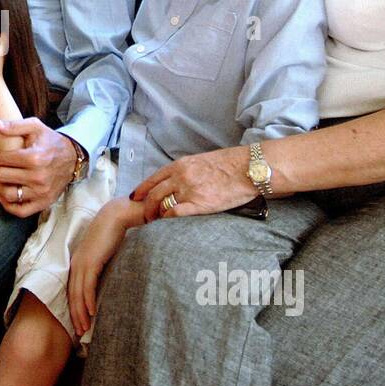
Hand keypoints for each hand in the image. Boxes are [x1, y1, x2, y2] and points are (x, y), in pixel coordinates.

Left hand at [0, 117, 73, 216]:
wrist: (73, 157)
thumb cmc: (50, 141)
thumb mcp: (35, 127)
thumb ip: (14, 125)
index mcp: (35, 158)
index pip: (0, 160)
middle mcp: (38, 177)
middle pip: (1, 176)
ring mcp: (41, 193)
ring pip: (7, 195)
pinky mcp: (44, 203)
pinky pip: (20, 211)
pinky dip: (8, 205)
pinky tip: (3, 195)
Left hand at [68, 199, 138, 337]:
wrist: (119, 214)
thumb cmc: (117, 232)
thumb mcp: (109, 253)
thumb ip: (108, 265)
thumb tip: (114, 279)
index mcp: (80, 261)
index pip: (74, 289)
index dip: (76, 307)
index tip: (80, 322)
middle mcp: (77, 263)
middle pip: (73, 295)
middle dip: (76, 315)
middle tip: (80, 333)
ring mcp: (82, 262)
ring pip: (78, 294)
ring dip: (81, 313)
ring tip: (85, 328)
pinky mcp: (91, 261)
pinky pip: (87, 286)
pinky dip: (88, 301)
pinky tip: (92, 313)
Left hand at [131, 146, 255, 222]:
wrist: (248, 169)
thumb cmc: (231, 164)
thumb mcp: (203, 161)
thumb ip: (189, 170)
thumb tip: (182, 179)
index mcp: (181, 165)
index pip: (153, 178)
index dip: (142, 189)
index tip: (135, 197)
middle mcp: (181, 177)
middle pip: (154, 194)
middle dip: (147, 207)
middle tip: (146, 217)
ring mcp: (189, 190)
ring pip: (162, 205)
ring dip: (157, 215)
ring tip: (157, 223)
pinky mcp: (199, 204)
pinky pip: (175, 214)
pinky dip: (169, 219)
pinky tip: (170, 224)